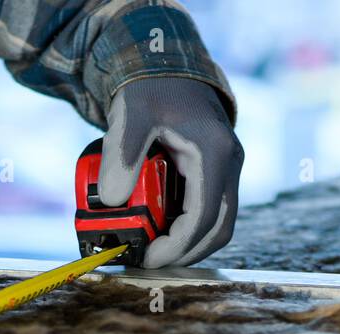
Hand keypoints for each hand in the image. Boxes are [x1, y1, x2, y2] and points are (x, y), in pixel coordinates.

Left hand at [98, 77, 242, 268]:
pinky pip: (209, 211)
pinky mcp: (216, 173)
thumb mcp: (131, 115)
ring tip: (152, 251)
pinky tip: (159, 231)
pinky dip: (187, 227)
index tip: (149, 258)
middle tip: (150, 262)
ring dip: (188, 243)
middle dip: (186, 253)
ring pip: (218, 223)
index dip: (177, 246)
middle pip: (218, 229)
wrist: (168, 67)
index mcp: (214, 154)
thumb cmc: (152, 88)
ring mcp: (226, 169)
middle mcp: (229, 164)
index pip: (204, 217)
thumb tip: (110, 198)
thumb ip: (121, 155)